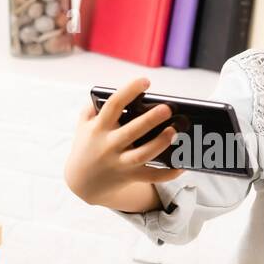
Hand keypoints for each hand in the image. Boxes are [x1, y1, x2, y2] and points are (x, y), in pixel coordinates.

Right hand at [63, 77, 184, 206]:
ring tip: (174, 131)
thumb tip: (105, 92)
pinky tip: (181, 165)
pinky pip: (151, 176)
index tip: (145, 82)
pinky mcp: (130, 176)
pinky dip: (168, 174)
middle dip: (150, 120)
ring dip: (160, 143)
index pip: (114, 105)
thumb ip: (92, 108)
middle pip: (131, 131)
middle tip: (166, 109)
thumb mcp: (83, 126)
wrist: (82, 182)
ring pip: (142, 155)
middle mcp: (109, 145)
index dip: (129, 91)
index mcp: (99, 128)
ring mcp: (120, 162)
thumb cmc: (86, 147)